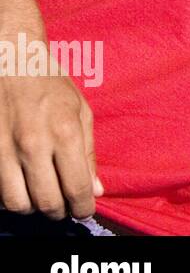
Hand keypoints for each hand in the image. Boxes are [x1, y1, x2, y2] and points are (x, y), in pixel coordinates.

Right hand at [0, 64, 102, 220]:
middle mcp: (34, 145)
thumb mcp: (80, 111)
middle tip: (63, 207)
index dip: (83, 207)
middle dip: (59, 211)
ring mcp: (4, 149)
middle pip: (47, 202)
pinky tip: (19, 185)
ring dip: (32, 207)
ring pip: (17, 203)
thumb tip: (97, 190)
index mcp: (65, 133)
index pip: (77, 187)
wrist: (11, 61)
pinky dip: (9, 195)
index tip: (84, 210)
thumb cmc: (50, 84)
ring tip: (40, 196)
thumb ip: (89, 153)